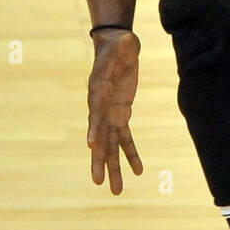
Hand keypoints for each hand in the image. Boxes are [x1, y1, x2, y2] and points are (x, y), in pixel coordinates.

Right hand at [87, 30, 142, 193]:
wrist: (117, 47)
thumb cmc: (119, 45)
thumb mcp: (124, 43)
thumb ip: (125, 44)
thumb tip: (128, 38)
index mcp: (98, 91)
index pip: (95, 113)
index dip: (94, 128)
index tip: (92, 145)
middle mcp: (101, 107)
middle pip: (100, 138)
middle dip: (99, 161)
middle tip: (98, 182)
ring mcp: (110, 113)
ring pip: (111, 145)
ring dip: (114, 167)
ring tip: (116, 190)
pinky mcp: (121, 115)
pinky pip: (126, 139)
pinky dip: (131, 155)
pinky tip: (138, 171)